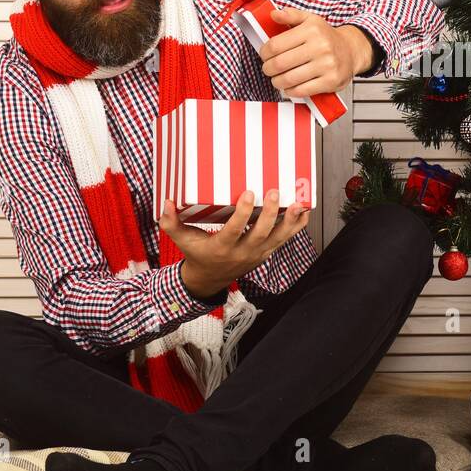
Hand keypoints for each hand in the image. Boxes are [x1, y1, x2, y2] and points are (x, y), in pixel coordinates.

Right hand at [159, 190, 310, 298]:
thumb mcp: (181, 240)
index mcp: (221, 247)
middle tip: (275, 192)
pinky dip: (296, 227)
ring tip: (298, 203)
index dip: (243, 212)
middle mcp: (242, 252)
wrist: (210, 279)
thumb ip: (170, 222)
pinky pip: (285, 241)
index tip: (248, 193)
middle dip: (270, 213)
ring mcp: (257, 254)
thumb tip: (166, 202)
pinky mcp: (266, 253)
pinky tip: (304, 212)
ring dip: (290, 221)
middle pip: (261, 233)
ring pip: (278, 238)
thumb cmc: (197, 253)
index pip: (234, 230)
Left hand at [259, 8, 373, 96]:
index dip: (264, 53)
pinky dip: (290, 91)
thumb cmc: (326, 37)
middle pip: (280, 63)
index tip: (264, 55)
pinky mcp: (331, 81)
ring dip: (277, 81)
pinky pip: (302, 90)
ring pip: (289, 79)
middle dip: (268, 69)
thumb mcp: (310, 20)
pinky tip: (289, 86)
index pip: (275, 45)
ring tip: (277, 79)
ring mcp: (327, 65)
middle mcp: (320, 46)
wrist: (351, 51)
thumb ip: (291, 15)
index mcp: (312, 30)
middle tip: (268, 69)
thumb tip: (274, 14)